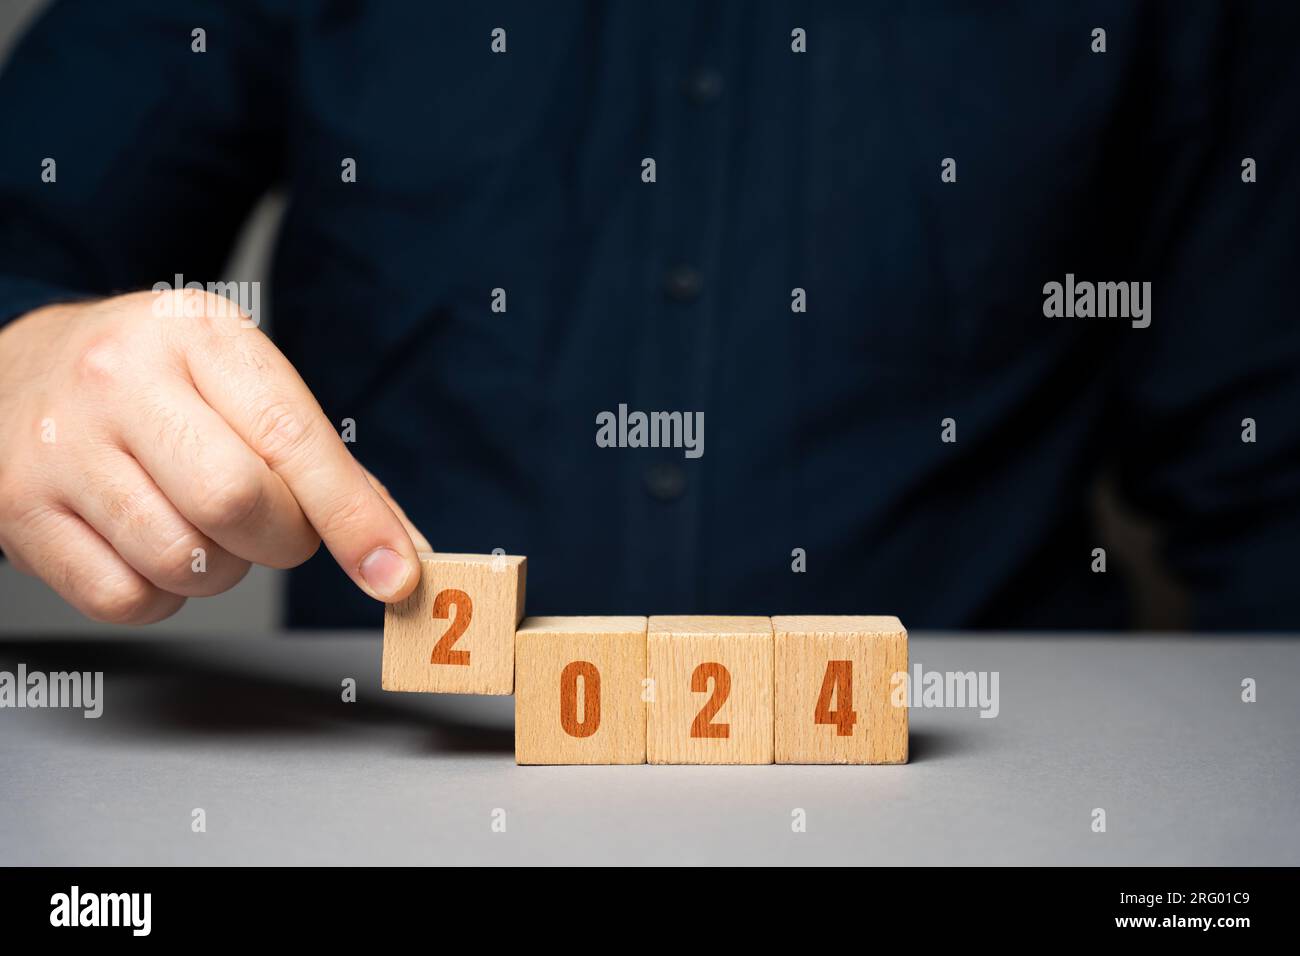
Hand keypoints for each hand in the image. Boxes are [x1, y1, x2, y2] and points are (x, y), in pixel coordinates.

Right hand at [0, 289, 428, 623]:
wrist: (15, 367)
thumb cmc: (157, 384)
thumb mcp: (239, 381)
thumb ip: (322, 462)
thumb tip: (397, 550)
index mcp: (199, 334)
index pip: (292, 437)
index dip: (352, 516)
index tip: (396, 573)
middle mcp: (120, 379)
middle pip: (236, 502)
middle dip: (279, 540)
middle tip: (271, 527)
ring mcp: (61, 446)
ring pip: (184, 561)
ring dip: (218, 571)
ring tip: (198, 524)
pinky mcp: (18, 510)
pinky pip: (124, 599)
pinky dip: (158, 596)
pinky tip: (146, 548)